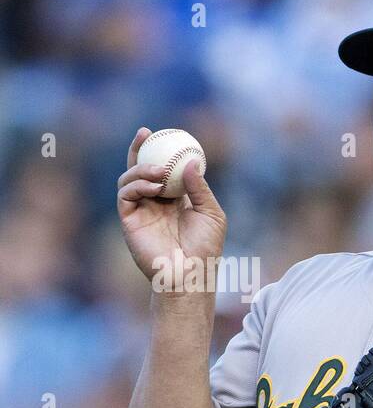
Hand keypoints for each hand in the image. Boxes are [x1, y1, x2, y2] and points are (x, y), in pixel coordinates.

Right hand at [116, 127, 227, 299]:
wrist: (191, 274)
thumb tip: (192, 162)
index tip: (164, 134)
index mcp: (174, 199)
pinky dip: (136, 186)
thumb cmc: (206, 248)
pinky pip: (125, 196)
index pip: (163, 170)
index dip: (160, 151)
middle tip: (145, 134)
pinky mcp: (129, 221)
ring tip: (158, 171)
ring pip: (129, 179)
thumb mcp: (212, 214)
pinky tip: (154, 187)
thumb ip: (200, 188)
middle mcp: (154, 202)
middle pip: (140, 169)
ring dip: (141, 170)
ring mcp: (140, 211)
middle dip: (139, 149)